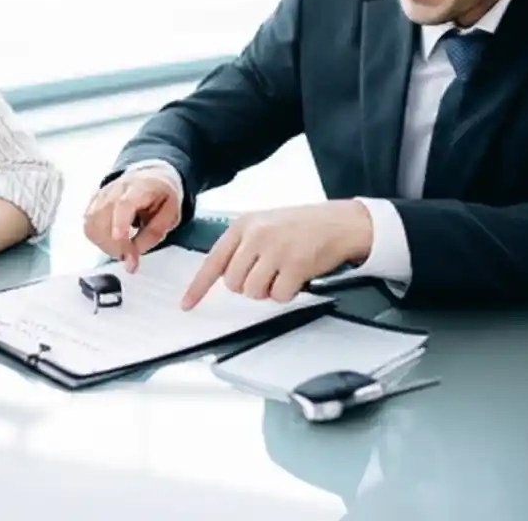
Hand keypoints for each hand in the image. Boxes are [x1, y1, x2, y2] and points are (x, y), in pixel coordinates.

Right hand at [83, 168, 182, 272]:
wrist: (151, 177)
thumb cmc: (161, 195)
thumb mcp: (171, 214)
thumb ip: (154, 233)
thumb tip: (134, 252)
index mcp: (140, 187)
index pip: (124, 204)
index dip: (120, 225)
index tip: (122, 247)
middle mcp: (116, 188)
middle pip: (103, 216)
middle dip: (114, 245)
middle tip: (130, 257)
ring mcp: (102, 194)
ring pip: (91, 223)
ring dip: (105, 244)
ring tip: (122, 250)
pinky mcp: (93, 203)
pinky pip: (88, 225)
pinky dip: (98, 239)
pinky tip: (112, 243)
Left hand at [181, 201, 373, 309]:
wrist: (340, 222)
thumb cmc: (301, 226)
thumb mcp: (264, 224)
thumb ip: (243, 246)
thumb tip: (227, 277)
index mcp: (243, 225)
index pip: (213, 260)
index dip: (199, 286)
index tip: (187, 304)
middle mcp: (256, 235)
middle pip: (233, 283)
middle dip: (249, 286)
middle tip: (269, 273)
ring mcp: (276, 249)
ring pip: (254, 292)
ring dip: (269, 291)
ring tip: (284, 272)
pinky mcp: (296, 264)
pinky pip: (279, 295)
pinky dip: (288, 293)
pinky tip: (298, 276)